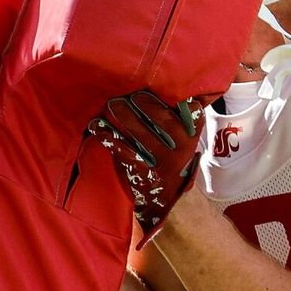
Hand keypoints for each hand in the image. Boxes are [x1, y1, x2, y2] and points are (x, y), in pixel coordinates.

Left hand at [87, 91, 204, 248]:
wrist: (160, 203)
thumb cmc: (170, 162)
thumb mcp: (183, 144)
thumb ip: (181, 122)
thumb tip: (173, 90)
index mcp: (192, 140)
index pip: (193, 114)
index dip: (183, 100)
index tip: (170, 87)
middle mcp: (181, 151)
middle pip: (164, 121)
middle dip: (146, 104)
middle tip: (131, 94)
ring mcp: (161, 164)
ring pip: (141, 134)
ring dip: (125, 116)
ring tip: (112, 104)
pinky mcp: (142, 174)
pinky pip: (123, 151)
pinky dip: (108, 136)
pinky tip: (97, 125)